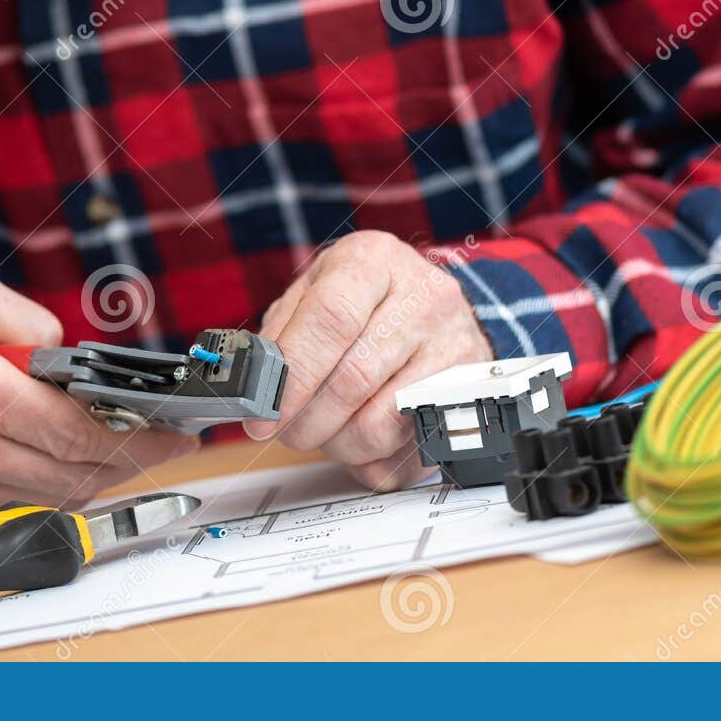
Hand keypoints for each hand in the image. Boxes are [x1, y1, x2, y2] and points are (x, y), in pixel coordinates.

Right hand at [0, 253, 197, 512]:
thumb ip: (21, 318)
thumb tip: (64, 353)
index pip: (73, 430)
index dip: (135, 435)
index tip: (171, 429)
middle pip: (67, 476)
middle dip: (129, 461)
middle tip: (164, 441)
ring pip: (41, 498)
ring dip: (90, 478)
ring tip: (121, 446)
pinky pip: (3, 501)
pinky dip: (43, 485)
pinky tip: (60, 457)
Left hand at [244, 232, 491, 490]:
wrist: (432, 303)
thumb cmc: (365, 298)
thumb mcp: (317, 290)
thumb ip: (281, 333)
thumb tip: (255, 389)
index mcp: (374, 261)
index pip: (332, 319)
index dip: (293, 374)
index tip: (263, 412)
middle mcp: (424, 297)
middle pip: (353, 379)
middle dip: (306, 421)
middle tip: (285, 430)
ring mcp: (454, 346)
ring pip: (379, 425)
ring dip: (337, 444)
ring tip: (326, 430)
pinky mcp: (466, 394)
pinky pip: (406, 453)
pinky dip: (371, 460)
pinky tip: (362, 438)